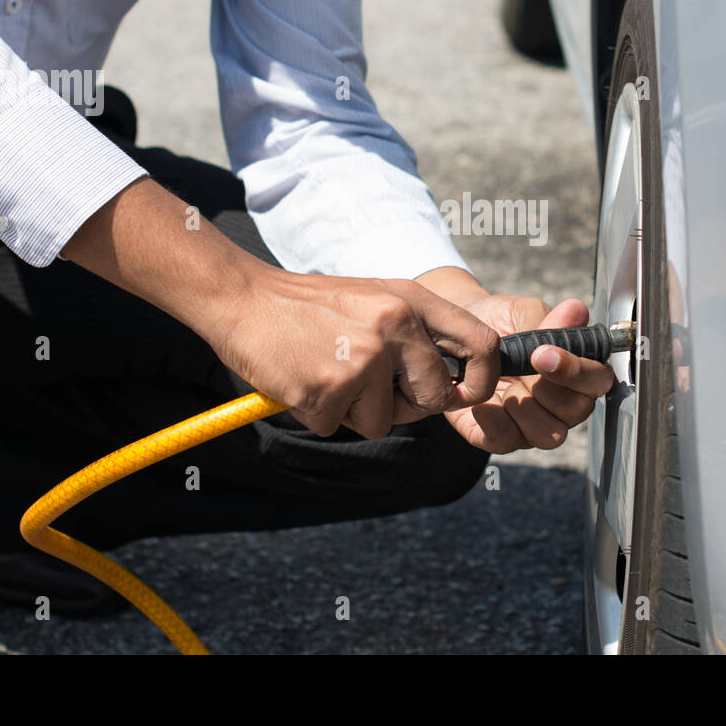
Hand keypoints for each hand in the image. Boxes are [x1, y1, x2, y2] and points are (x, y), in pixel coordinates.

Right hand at [62, 180, 499, 438]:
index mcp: (412, 300)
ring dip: (355, 411)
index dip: (480, 381)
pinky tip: (303, 380)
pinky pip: (341, 426)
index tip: (461, 395)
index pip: (482, 345)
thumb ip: (417, 336)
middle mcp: (395, 324)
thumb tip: (454, 390)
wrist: (243, 298)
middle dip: (406, 407)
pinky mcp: (330, 387)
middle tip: (366, 385)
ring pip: (384, 421)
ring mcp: (363, 356)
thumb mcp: (376, 300)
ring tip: (326, 371)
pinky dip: (321, 414)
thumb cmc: (312, 307)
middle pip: (434, 399)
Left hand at [444, 295, 614, 453]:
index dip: (576, 371)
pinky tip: (481, 402)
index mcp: (575, 371)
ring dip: (526, 410)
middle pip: (576, 412)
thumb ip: (550, 320)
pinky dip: (493, 423)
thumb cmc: (499, 322)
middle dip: (547, 389)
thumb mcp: (523, 314)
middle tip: (522, 368)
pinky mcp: (500, 436)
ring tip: (505, 385)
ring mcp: (533, 423)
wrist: (458, 333)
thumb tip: (576, 311)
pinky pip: (506, 441)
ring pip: (548, 435)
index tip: (543, 353)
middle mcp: (560, 403)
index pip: (597, 380)